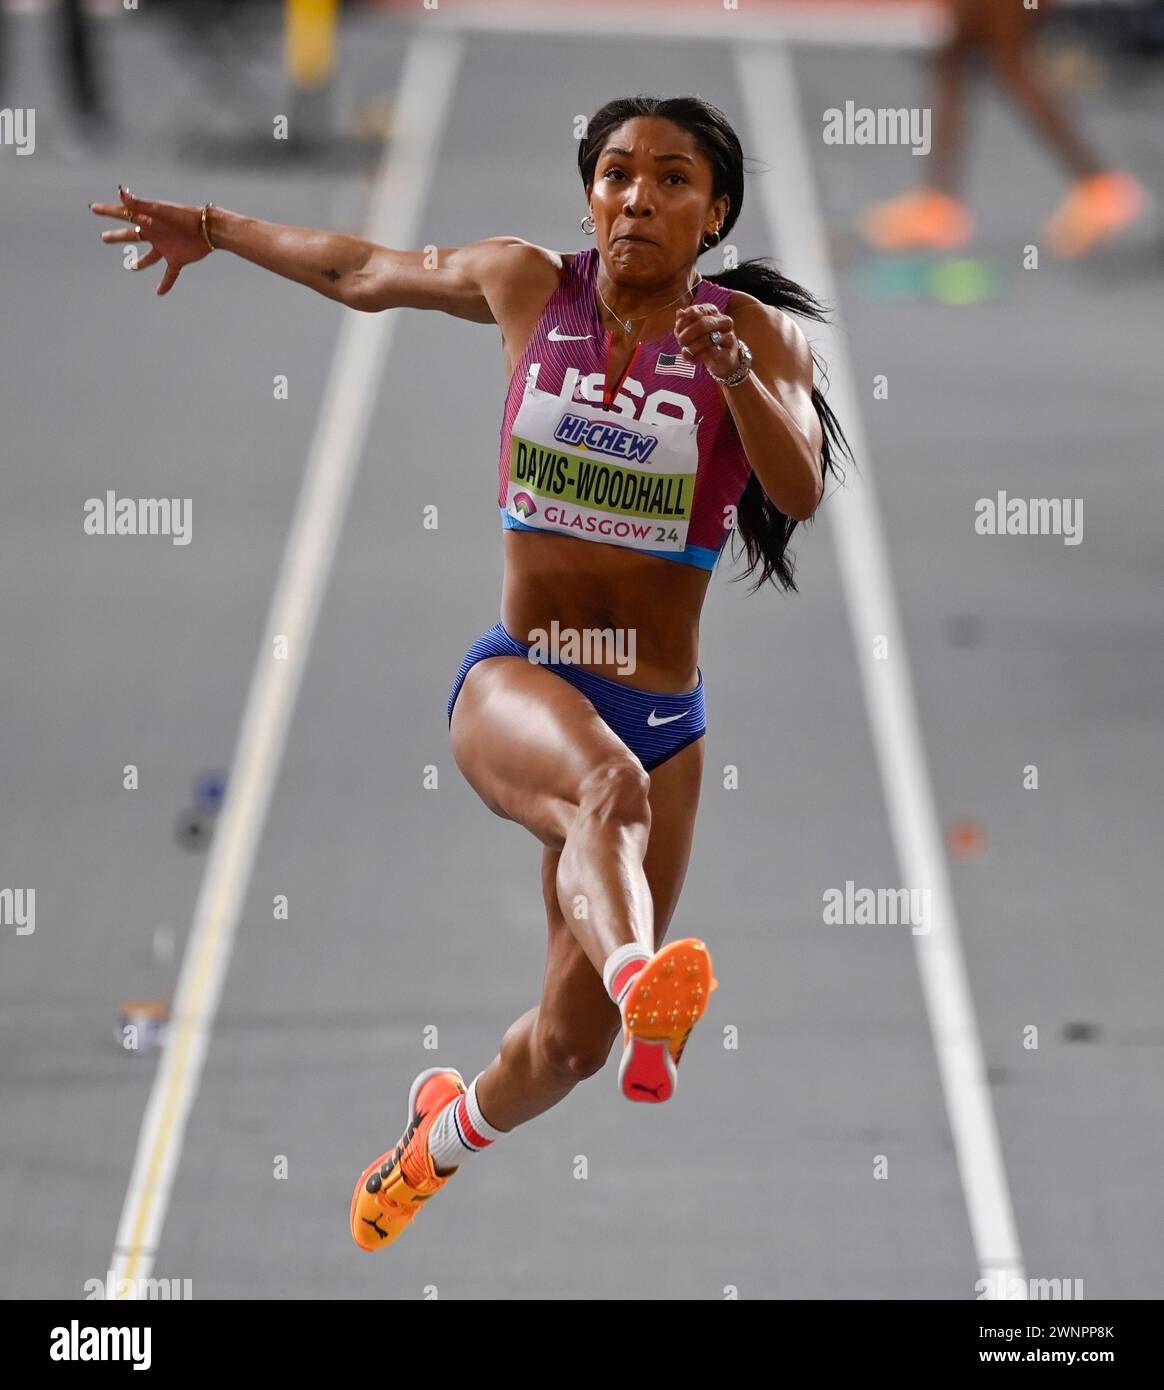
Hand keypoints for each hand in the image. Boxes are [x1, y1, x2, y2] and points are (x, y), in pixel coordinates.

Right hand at [89, 184, 211, 295]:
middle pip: (131, 236)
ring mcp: (165, 247)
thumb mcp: (158, 210)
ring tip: (132, 267)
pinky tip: (159, 293)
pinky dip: (165, 283)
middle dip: (117, 236)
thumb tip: (119, 191)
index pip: (123, 215)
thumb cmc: (182, 217)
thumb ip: (138, 203)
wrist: (207, 229)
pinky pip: (170, 274)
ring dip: (141, 262)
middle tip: (104, 237)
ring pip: (149, 257)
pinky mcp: (177, 259)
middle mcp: (154, 233)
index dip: (107, 211)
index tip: (93, 208)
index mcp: (147, 220)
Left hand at [674, 303, 738, 378]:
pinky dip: (697, 357)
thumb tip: (679, 312)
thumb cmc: (704, 341)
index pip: (697, 311)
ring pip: (706, 340)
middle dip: (686, 335)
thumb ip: (684, 320)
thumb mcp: (691, 329)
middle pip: (701, 324)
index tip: (677, 330)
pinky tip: (694, 360)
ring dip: (691, 348)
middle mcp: (724, 322)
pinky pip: (710, 353)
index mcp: (713, 312)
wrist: (722, 359)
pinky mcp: (727, 353)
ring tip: (687, 352)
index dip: (683, 321)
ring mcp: (728, 337)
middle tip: (680, 342)